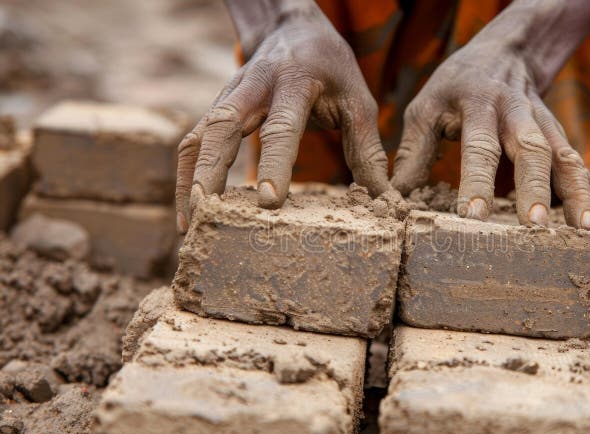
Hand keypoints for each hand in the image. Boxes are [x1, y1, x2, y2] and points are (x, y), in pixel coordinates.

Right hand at [175, 8, 390, 232]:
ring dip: (190, 181)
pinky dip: (185, 177)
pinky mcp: (215, 110)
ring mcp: (228, 98)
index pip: (282, 126)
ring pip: (198, 137)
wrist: (292, 30)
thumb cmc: (330, 69)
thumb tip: (384, 199)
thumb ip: (367, 149)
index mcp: (294, 83)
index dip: (276, 163)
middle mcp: (252, 88)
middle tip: (210, 216)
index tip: (270, 201)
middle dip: (212, 172)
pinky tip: (189, 215)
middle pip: (223, 127)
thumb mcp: (358, 100)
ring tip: (191, 227)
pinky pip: (192, 143)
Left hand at [391, 1, 589, 229]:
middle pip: (531, 150)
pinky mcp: (558, 136)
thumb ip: (413, 151)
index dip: (477, 182)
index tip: (473, 216)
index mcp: (478, 105)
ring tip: (580, 232)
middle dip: (534, 188)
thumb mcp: (426, 107)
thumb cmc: (455, 88)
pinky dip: (583, 193)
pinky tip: (586, 226)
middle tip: (533, 226)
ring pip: (562, 157)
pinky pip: (575, 163)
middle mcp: (516, 113)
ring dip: (573, 194)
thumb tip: (395, 197)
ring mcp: (543, 124)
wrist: (503, 53)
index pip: (479, 146)